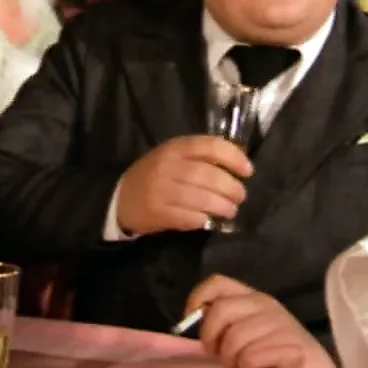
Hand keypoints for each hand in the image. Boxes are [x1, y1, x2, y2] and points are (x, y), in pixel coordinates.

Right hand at [114, 135, 251, 234]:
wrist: (119, 199)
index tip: (248, 171)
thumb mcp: (172, 157)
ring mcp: (160, 190)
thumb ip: (198, 158)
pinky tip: (208, 221)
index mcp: (173, 148)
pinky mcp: (157, 212)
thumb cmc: (153, 176)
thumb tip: (237, 167)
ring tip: (230, 210)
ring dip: (221, 206)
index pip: (210, 146)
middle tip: (240, 196)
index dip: (234, 158)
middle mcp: (167, 166)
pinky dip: (203, 220)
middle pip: (208, 175)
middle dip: (231, 188)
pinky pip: (188, 217)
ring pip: (201, 198)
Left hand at [186, 275, 343, 367]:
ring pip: (233, 340)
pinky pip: (250, 358)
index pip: (218, 283)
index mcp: (252, 298)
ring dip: (233, 362)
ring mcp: (279, 323)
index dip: (197, 299)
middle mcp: (265, 305)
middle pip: (219, 311)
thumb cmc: (273, 356)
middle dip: (211, 339)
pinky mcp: (290, 346)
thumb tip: (193, 318)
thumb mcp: (244, 335)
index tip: (190, 320)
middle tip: (221, 357)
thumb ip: (223, 324)